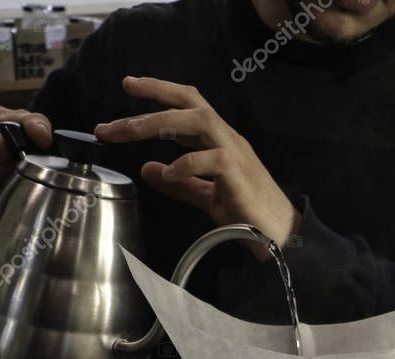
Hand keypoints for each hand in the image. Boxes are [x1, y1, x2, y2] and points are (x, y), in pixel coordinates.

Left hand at [94, 77, 300, 258]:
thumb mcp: (205, 196)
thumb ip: (178, 183)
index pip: (187, 104)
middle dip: (150, 100)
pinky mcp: (239, 176)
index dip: (159, 91)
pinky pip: (212, 160)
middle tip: (115, 115)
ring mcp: (235, 154)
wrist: (280, 236)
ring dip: (160, 122)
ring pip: (198, 121)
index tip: (128, 86)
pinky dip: (186, 164)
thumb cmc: (248, 215)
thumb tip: (147, 169)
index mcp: (219, 141)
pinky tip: (168, 173)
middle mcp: (227, 139)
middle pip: (189, 103)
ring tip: (129, 132)